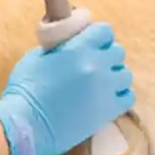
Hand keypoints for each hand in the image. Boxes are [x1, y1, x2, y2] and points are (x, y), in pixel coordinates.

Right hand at [0, 21, 134, 154]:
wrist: (28, 123)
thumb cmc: (26, 88)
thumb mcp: (37, 57)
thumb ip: (59, 47)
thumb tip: (69, 45)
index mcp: (79, 49)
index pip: (105, 31)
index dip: (98, 35)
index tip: (91, 41)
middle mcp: (97, 66)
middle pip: (118, 52)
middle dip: (106, 55)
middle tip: (93, 63)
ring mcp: (106, 89)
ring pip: (126, 74)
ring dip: (114, 75)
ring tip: (101, 82)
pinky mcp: (109, 111)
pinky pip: (128, 96)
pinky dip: (120, 94)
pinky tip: (106, 97)